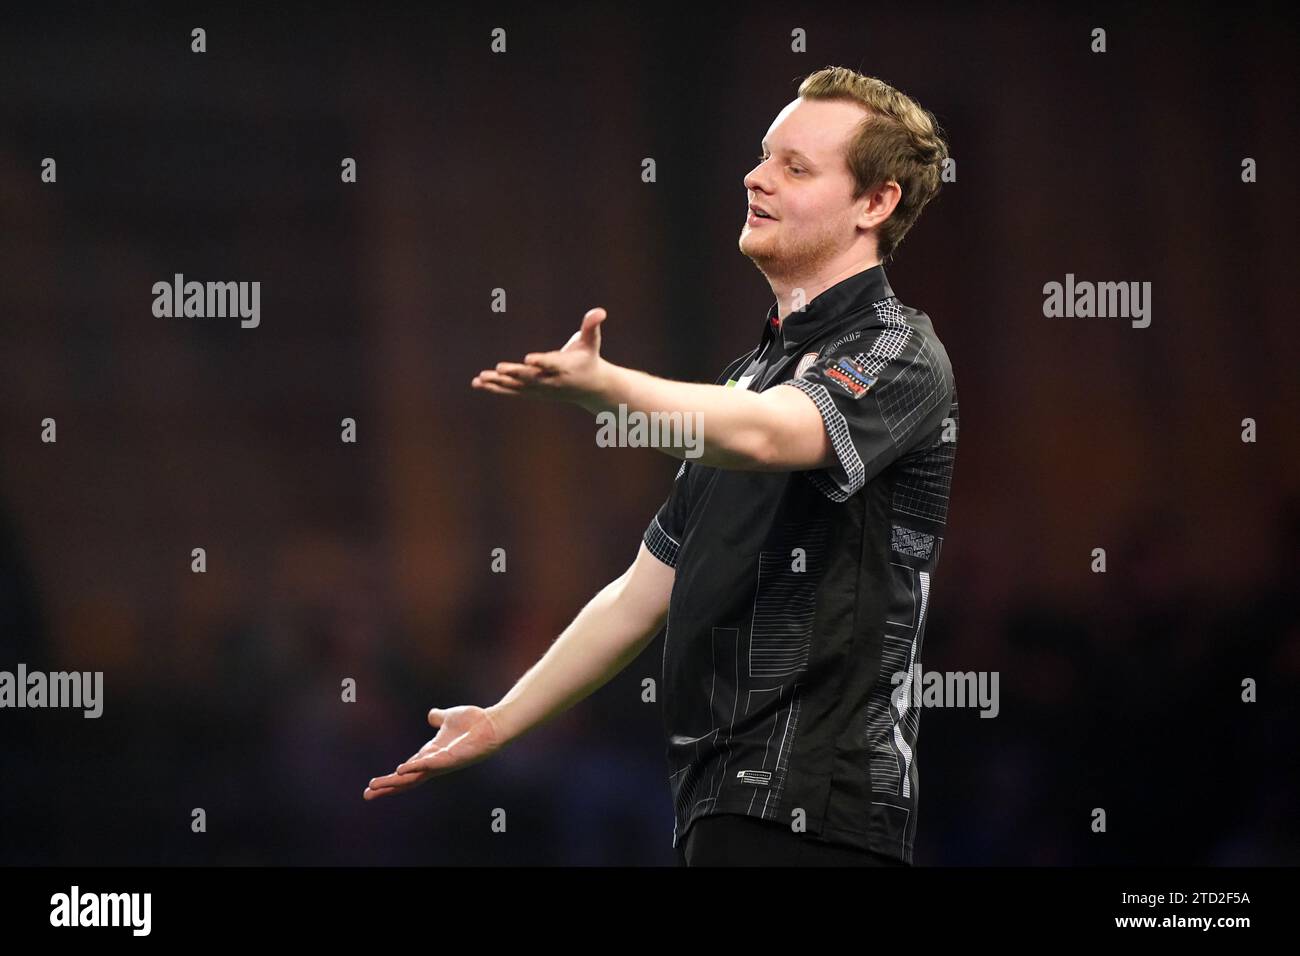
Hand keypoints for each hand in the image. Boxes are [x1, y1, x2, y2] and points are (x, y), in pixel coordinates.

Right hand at [363, 705, 506, 800]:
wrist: (492, 724)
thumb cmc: (473, 723)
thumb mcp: (448, 718)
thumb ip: (439, 718)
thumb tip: (431, 715)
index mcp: (430, 755)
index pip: (406, 772)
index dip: (390, 780)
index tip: (371, 788)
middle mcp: (434, 763)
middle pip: (407, 780)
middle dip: (387, 786)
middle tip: (367, 794)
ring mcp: (442, 763)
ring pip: (415, 776)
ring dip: (396, 781)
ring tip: (377, 785)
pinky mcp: (451, 758)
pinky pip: (431, 764)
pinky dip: (416, 767)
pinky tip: (402, 769)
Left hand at [472, 307, 613, 409]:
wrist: (592, 388)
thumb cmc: (588, 358)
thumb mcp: (592, 341)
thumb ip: (591, 325)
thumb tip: (600, 311)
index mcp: (565, 367)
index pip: (552, 364)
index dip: (541, 362)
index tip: (528, 359)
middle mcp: (552, 381)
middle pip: (531, 378)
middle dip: (515, 373)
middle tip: (498, 368)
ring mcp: (541, 390)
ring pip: (517, 387)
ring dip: (498, 383)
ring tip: (480, 378)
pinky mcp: (533, 393)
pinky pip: (512, 392)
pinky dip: (495, 388)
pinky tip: (478, 383)